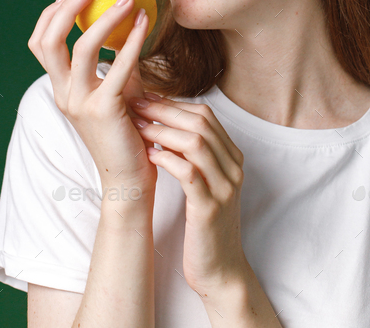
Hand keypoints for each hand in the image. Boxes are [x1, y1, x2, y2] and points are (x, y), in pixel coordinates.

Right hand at [27, 0, 157, 205]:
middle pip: (50, 42)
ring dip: (106, 18)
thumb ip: (116, 65)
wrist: (130, 179)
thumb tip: (129, 27)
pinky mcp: (105, 110)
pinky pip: (118, 66)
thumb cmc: (128, 133)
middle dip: (66, 9)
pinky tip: (146, 22)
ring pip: (82, 48)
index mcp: (62, 89)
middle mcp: (64, 94)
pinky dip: (132, 40)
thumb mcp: (117, 92)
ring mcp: (81, 103)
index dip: (51, 15)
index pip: (41, 45)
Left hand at [129, 94, 247, 298]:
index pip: (206, 115)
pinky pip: (188, 173)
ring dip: (163, 131)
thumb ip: (194, 156)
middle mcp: (233, 168)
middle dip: (165, 109)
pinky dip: (167, 159)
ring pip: (196, 143)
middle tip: (136, 104)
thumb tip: (163, 124)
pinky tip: (149, 155)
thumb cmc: (206, 226)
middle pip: (200, 123)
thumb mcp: (205, 184)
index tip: (147, 99)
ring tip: (138, 127)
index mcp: (232, 158)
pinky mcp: (209, 208)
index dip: (174, 103)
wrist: (221, 271)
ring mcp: (223, 187)